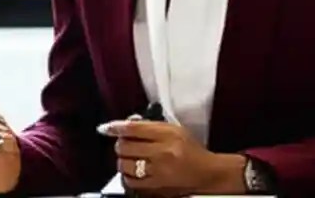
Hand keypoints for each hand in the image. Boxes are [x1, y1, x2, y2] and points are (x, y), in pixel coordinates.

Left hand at [98, 119, 244, 195]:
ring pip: (124, 165)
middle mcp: (162, 154)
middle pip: (125, 146)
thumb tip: (126, 124)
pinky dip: (128, 175)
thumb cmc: (191, 150)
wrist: (208, 174)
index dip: (116, 127)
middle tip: (125, 144)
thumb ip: (150, 127)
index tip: (106, 128)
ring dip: (123, 160)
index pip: (134, 129)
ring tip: (129, 158)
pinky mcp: (156, 189)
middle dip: (121, 144)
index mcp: (168, 136)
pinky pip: (131, 181)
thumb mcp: (174, 130)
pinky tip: (133, 171)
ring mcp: (158, 173)